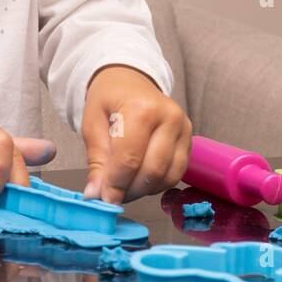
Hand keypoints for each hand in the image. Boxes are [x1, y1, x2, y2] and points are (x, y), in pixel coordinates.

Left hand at [80, 65, 191, 204]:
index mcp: (142, 108)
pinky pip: (176, 174)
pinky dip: (157, 183)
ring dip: (143, 189)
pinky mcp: (189, 140)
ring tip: (124, 185)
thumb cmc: (109, 100)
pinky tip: (140, 178)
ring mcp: (183, 129)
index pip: (130, 158)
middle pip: (152, 170)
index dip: (116, 184)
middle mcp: (169, 117)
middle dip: (130, 190)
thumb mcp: (92, 124)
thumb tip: (97, 195)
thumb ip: (97, 161)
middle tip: (112, 195)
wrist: (129, 81)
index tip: (104, 199)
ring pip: (167, 176)